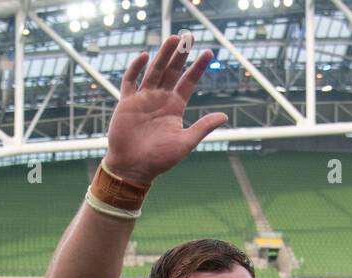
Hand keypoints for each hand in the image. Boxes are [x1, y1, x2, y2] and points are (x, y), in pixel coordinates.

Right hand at [103, 34, 228, 183]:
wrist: (133, 168)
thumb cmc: (159, 160)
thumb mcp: (185, 143)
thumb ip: (203, 127)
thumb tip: (224, 116)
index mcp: (175, 107)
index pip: (188, 82)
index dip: (198, 68)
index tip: (209, 53)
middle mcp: (160, 99)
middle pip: (172, 71)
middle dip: (180, 54)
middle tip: (189, 36)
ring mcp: (143, 99)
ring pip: (154, 70)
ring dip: (163, 55)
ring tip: (173, 39)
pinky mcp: (127, 102)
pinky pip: (130, 81)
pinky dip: (136, 68)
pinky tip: (145, 57)